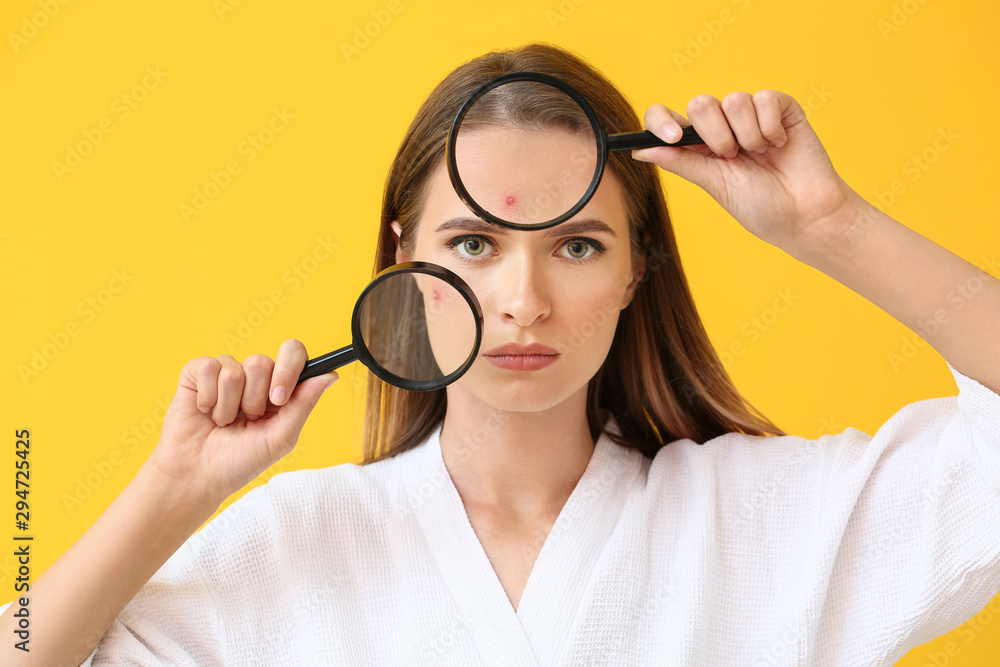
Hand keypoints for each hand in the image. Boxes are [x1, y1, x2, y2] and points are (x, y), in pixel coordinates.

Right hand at [147, 339, 336, 505]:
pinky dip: (208, 397)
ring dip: (229, 405)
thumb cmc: (240, 460)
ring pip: (234, 370)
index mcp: (279, 388)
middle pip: (262, 362)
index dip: (288, 369)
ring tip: (224, 421)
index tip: (278, 398)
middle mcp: (255, 377)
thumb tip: (331, 375)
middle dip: (254, 399)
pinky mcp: (197, 373)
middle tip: (247, 419)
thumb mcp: (280, 438)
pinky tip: (205, 411)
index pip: (293, 354)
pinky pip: (208, 368)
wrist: (198, 476)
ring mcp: (226, 372)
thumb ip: (304, 404)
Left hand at [632, 90, 855, 250]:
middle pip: (700, 104)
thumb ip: (680, 162)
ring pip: (734, 100)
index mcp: (699, 147)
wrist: (805, 215)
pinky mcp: (781, 108)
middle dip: (716, 135)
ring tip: (761, 154)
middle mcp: (722, 126)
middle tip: (734, 157)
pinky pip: (764, 98)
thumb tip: (640, 150)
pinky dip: (771, 126)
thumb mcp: (714, 184)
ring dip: (748, 135)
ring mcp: (751, 115)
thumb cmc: (760, 206)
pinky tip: (780, 143)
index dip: (663, 121)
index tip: (673, 136)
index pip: (667, 118)